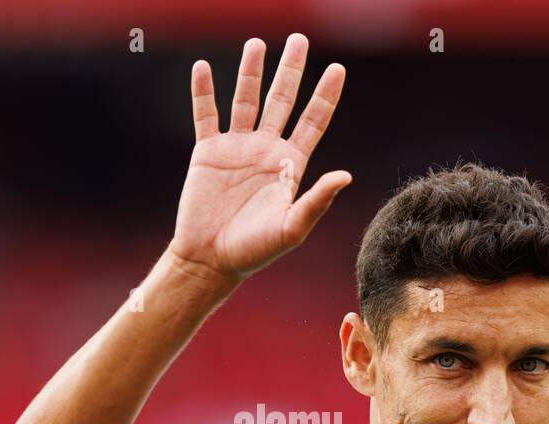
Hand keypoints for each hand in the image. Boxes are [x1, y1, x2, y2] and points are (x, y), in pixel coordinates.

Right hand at [168, 34, 350, 283]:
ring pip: (245, 100)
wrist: (210, 260)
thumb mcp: (291, 228)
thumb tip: (346, 176)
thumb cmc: (254, 250)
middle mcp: (265, 151)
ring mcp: (236, 148)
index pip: (313, 122)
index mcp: (290, 166)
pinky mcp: (207, 152)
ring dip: (250, 72)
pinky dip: (203, 91)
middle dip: (291, 70)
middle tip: (299, 39)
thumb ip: (317, 201)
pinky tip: (203, 66)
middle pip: (281, 101)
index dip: (325, 96)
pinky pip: (206, 115)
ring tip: (256, 43)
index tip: (338, 69)